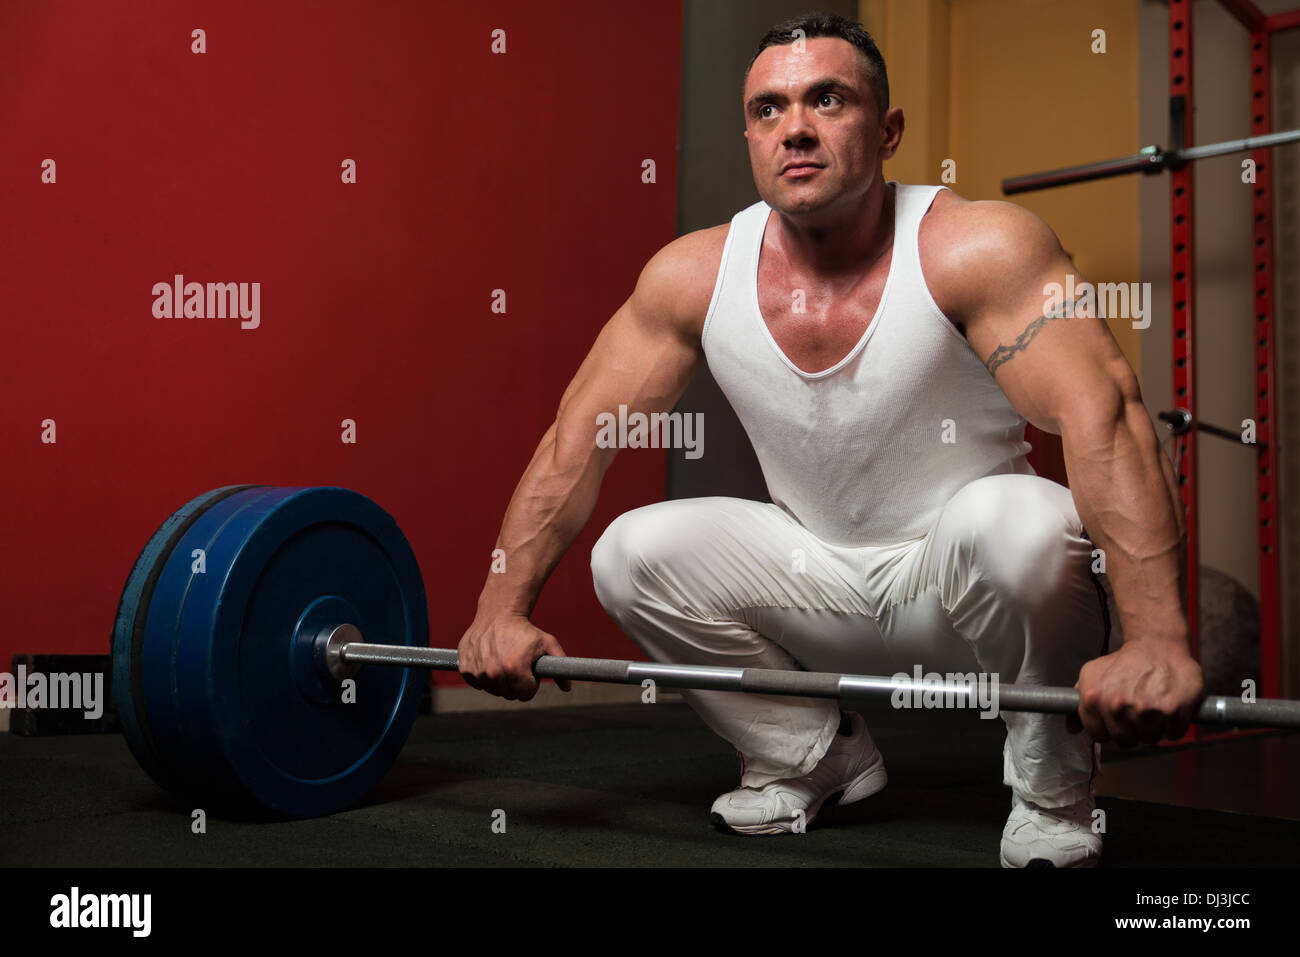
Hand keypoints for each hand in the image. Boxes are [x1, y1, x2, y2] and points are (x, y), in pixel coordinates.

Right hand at [457, 612, 570, 700]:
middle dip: (515, 683)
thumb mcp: (548, 643)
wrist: (498, 613)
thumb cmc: (524, 629)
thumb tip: (567, 687)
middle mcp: (494, 672)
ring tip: (504, 661)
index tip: (529, 674)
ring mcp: (477, 670)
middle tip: (516, 665)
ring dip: (499, 680)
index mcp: (515, 669)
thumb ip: (560, 666)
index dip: (530, 685)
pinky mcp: (465, 667)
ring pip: (492, 690)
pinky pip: (477, 683)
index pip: (524, 695)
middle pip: (508, 694)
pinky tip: (490, 659)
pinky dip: (483, 676)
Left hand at [1068, 639, 1202, 745]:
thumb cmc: (1123, 662)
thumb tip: (1071, 729)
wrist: (1156, 644)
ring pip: (1149, 738)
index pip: (1100, 736)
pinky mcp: (1173, 709)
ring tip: (1153, 709)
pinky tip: (1170, 709)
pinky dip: (1175, 726)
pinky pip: (1175, 733)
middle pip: (1125, 741)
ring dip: (1154, 729)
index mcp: (1094, 698)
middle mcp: (1118, 704)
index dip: (1108, 731)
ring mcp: (1146, 708)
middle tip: (1137, 716)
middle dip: (1132, 732)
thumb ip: (1078, 702)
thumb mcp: (1091, 674)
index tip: (1116, 724)